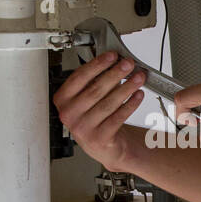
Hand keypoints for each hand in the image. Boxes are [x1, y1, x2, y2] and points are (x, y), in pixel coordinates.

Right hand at [52, 50, 146, 170]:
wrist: (101, 145)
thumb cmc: (93, 116)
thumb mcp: (87, 97)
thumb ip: (95, 80)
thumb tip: (114, 62)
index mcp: (62, 99)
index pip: (79, 77)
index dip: (97, 65)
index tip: (112, 56)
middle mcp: (69, 114)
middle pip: (95, 90)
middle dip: (115, 74)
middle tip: (128, 64)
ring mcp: (82, 128)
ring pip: (108, 103)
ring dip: (126, 88)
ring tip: (138, 78)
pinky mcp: (98, 138)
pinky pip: (118, 117)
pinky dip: (130, 104)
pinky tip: (138, 95)